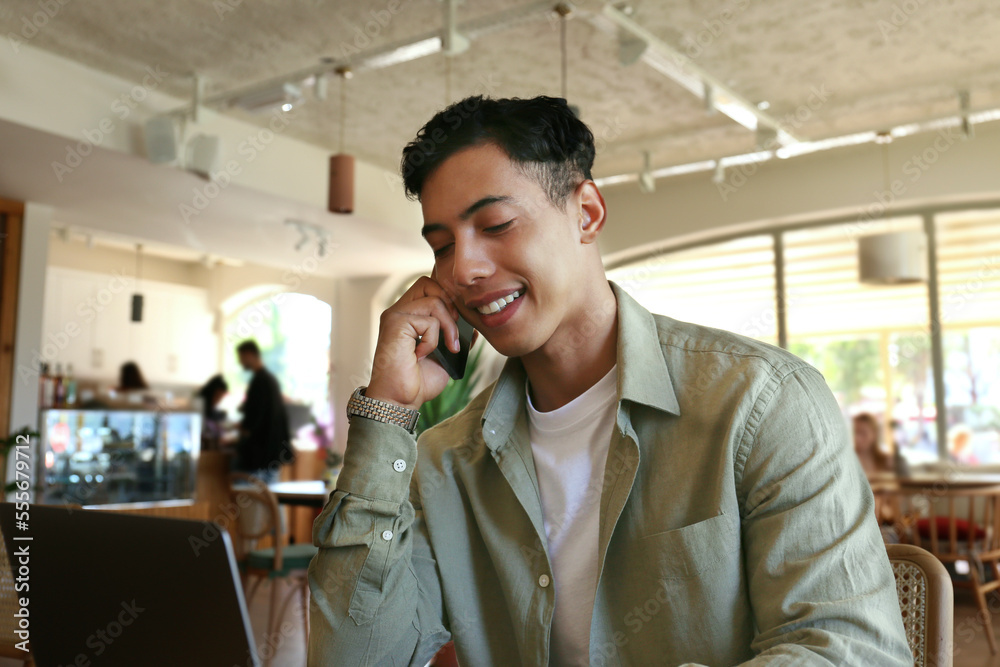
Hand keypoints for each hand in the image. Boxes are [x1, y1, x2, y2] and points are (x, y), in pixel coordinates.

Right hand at [365, 271, 466, 410]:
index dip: (447, 300)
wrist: (400, 400)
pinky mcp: (395, 323)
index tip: (456, 326)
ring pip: (434, 301)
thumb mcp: (445, 355)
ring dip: (448, 327)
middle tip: (453, 333)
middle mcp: (399, 311)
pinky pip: (429, 321)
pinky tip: (423, 355)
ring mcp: (395, 315)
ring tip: (447, 348)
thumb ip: (454, 336)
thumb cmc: (418, 381)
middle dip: (449, 305)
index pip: (429, 288)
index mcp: (408, 315)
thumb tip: (473, 325)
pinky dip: (434, 340)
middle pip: (429, 283)